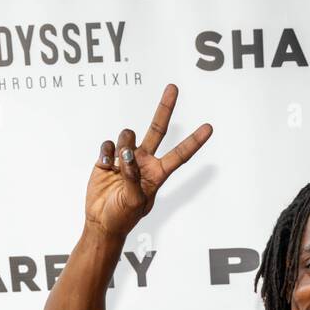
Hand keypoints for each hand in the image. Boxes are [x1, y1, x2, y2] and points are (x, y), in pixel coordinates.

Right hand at [85, 82, 212, 239]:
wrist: (101, 221)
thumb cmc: (123, 216)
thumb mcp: (134, 201)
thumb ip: (133, 177)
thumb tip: (127, 154)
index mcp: (157, 174)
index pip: (179, 155)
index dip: (194, 142)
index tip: (209, 128)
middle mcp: (144, 162)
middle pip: (157, 130)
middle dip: (165, 108)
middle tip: (173, 87)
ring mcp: (125, 158)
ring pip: (127, 135)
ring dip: (123, 144)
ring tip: (118, 162)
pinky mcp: (108, 158)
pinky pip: (107, 144)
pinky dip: (106, 153)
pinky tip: (105, 166)